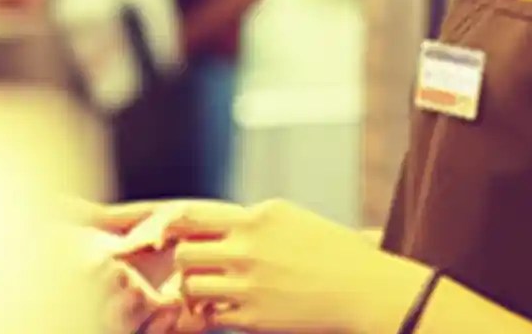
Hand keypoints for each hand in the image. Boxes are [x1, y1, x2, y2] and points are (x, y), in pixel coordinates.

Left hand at [98, 199, 427, 333]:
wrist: (366, 291)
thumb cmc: (335, 254)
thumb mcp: (294, 221)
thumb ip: (254, 222)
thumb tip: (216, 228)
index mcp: (260, 215)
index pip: (193, 214)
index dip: (171, 227)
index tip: (165, 235)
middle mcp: (250, 244)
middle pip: (184, 250)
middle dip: (186, 261)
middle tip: (199, 269)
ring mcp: (249, 282)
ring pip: (192, 283)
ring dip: (195, 289)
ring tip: (212, 292)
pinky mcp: (252, 316)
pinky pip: (211, 314)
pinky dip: (214, 313)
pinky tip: (228, 310)